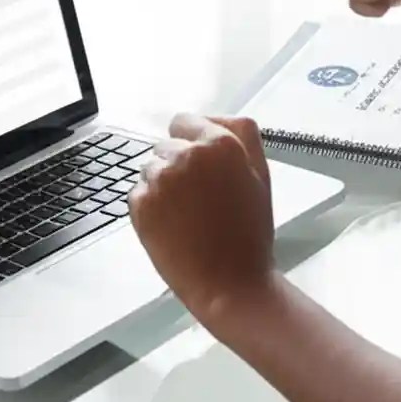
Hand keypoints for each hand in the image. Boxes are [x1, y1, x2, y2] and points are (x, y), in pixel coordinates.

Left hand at [128, 114, 275, 321]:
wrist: (229, 283)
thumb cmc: (249, 234)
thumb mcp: (261, 176)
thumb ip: (244, 137)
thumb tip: (219, 118)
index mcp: (221, 144)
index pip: (185, 121)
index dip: (192, 141)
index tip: (200, 162)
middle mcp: (186, 156)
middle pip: (168, 146)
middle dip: (180, 165)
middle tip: (201, 197)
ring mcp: (159, 180)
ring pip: (152, 169)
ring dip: (164, 186)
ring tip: (188, 215)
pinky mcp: (140, 205)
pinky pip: (139, 194)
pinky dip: (151, 207)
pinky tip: (174, 226)